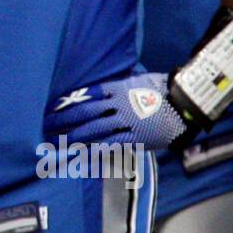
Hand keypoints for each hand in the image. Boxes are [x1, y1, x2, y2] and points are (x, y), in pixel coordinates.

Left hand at [44, 72, 186, 149]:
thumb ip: (122, 82)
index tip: (54, 107)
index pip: (87, 95)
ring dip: (74, 136)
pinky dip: (94, 150)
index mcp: (118, 88)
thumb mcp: (140, 79)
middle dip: (64, 119)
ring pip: (94, 129)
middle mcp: (118, 105)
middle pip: (85, 112)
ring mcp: (126, 122)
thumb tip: (109, 84)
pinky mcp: (135, 138)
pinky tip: (81, 153)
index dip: (69, 102)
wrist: (186, 106)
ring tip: (58, 141)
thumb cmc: (163, 89)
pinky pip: (110, 145)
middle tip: (47, 125)